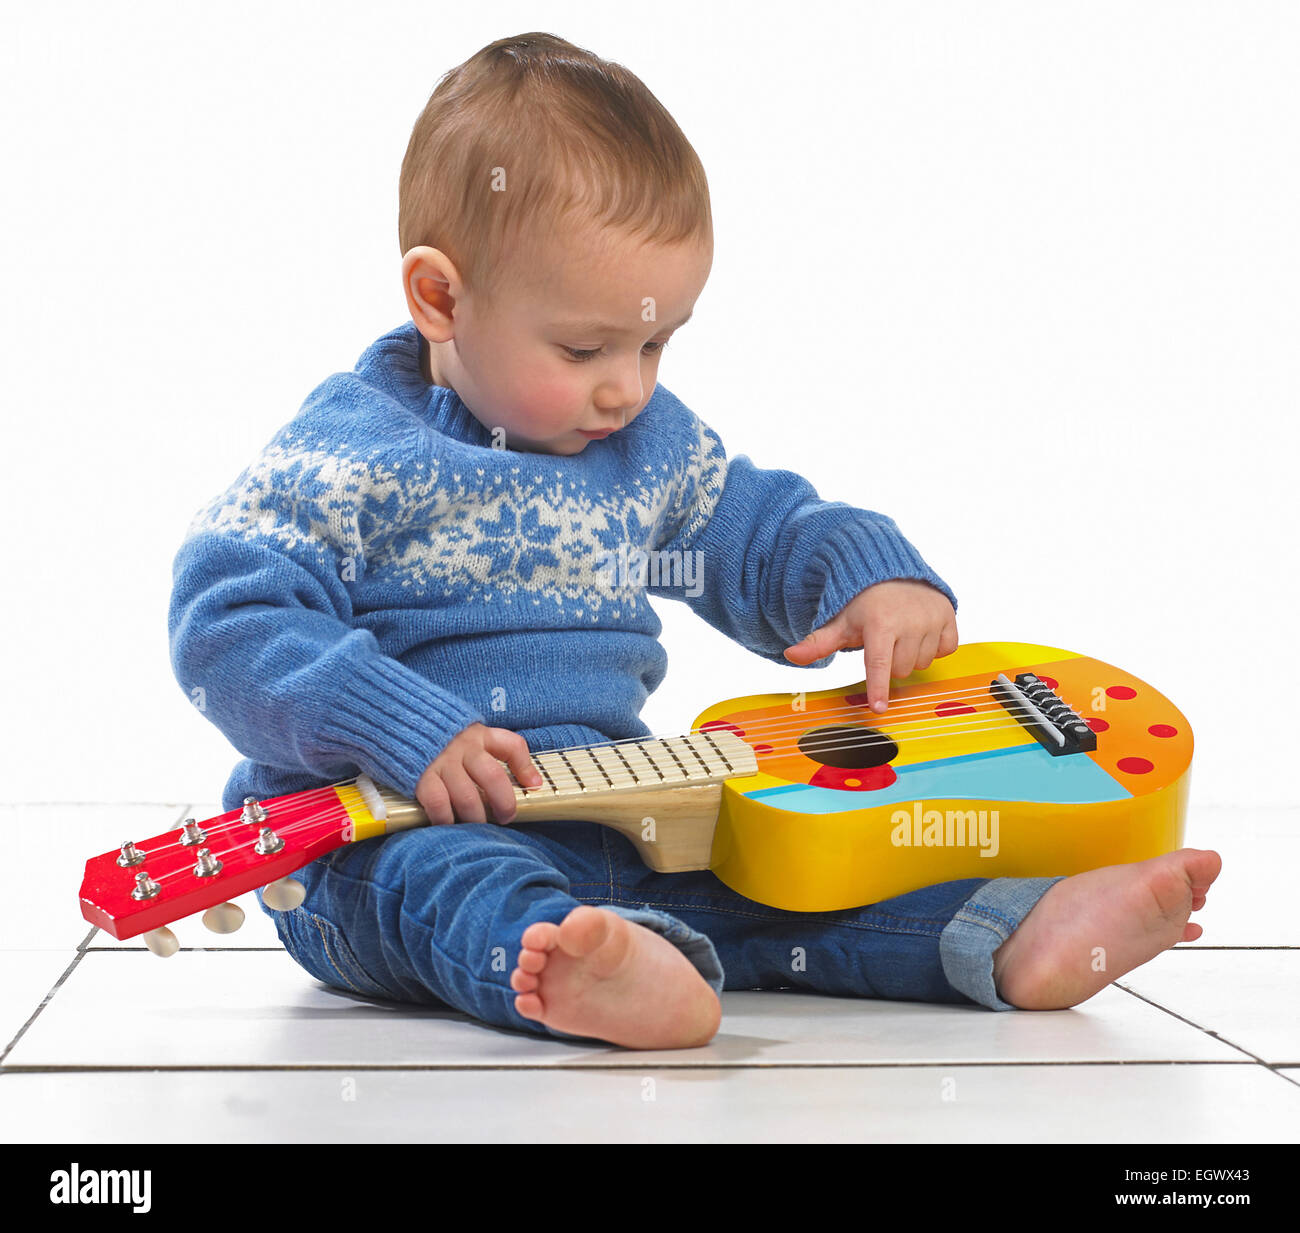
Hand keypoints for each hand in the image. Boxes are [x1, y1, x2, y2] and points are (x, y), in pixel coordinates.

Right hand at [415, 723, 543, 825]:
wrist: (394, 721)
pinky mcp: (420, 777)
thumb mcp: (468, 734)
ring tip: (478, 826)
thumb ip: (497, 752)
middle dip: (504, 804)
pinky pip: (439, 804)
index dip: (526, 768)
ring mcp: (441, 762)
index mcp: (478, 734)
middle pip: (493, 779)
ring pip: (468, 798)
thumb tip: (534, 782)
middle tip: (505, 818)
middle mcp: (463, 747)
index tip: (533, 787)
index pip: (511, 745)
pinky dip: (446, 819)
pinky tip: (448, 824)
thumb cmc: (437, 737)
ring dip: (476, 818)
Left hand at [783, 579, 957, 713]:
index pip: (878, 663)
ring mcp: (932, 618)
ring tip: (902, 634)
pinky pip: (946, 650)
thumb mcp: (840, 623)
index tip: (879, 708)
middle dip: (891, 663)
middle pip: (901, 670)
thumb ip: (818, 643)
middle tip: (884, 643)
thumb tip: (791, 655)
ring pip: (923, 663)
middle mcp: (909, 620)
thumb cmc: (863, 605)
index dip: (878, 687)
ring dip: (911, 655)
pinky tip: (921, 632)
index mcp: (880, 623)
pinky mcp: (949, 617)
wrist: (892, 574)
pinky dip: (934, 646)